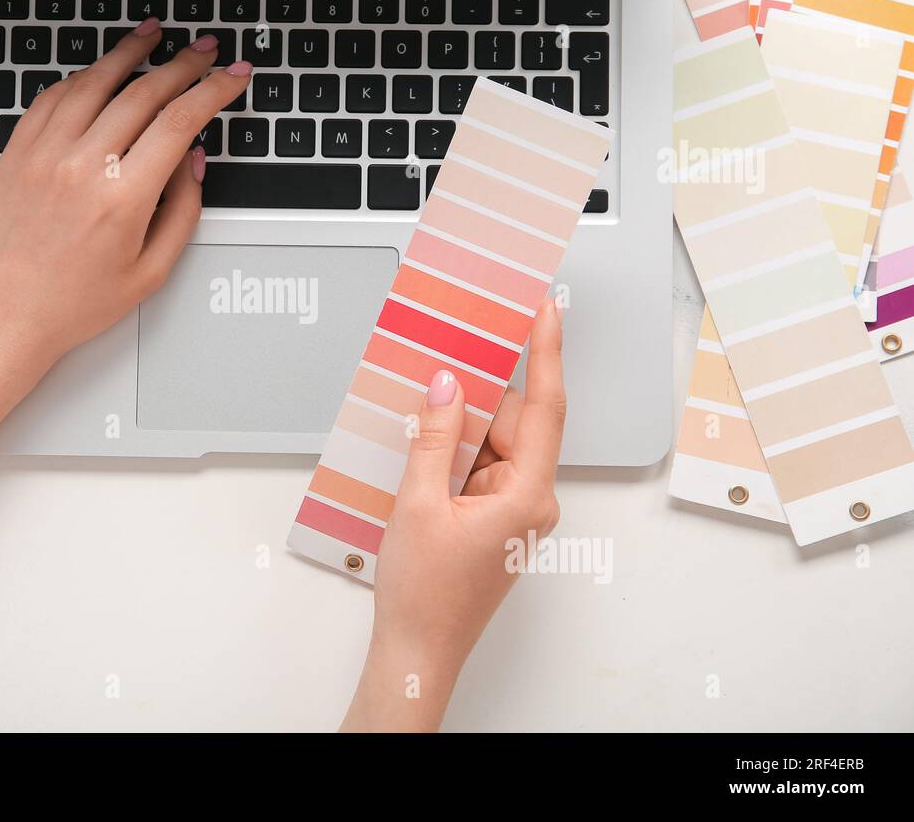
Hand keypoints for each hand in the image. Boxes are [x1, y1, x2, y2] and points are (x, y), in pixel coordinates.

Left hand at [0, 21, 251, 412]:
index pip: (181, 121)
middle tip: (206, 48)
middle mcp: (83, 165)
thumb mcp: (150, 272)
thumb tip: (193, 160)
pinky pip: (53, 97)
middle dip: (184, 63)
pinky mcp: (17, 152)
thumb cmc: (71, 304)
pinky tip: (98, 70)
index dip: (215, 90)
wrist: (1, 316)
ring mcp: (45, 153)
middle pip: (144, 91)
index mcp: (123, 197)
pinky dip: (82, 76)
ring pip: (95, 81)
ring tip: (154, 34)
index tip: (233, 75)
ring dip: (130, 52)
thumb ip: (183, 211)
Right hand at [342, 299, 565, 731]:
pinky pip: (480, 467)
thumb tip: (446, 387)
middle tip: (446, 357)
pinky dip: (455, 454)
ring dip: (459, 430)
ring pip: (492, 445)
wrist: (417, 652)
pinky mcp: (496, 519)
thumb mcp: (419, 502)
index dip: (547, 352)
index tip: (546, 311)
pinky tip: (423, 449)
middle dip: (476, 395)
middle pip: (512, 423)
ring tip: (419, 418)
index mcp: (527, 494)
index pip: (544, 407)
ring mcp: (515, 510)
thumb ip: (434, 437)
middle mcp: (531, 499)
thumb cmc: (425, 595)